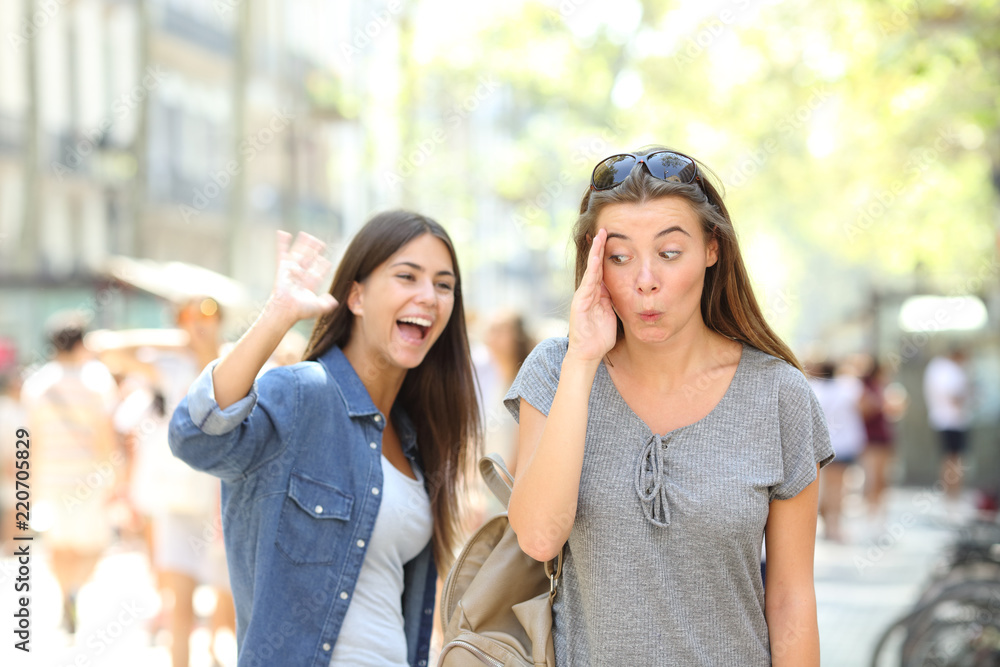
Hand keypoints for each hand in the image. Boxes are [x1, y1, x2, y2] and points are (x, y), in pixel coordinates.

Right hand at [266, 231, 336, 322]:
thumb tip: (335, 301)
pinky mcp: (282, 267)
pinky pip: (282, 252)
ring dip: (303, 245)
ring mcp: (291, 270)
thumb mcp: (319, 308)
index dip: (323, 268)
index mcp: (310, 284)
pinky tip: (283, 233)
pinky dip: (282, 243)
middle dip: (315, 252)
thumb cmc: (300, 311)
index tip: (326, 263)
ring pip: (299, 253)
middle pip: (309, 260)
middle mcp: (301, 275)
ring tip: (307, 235)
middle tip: (320, 243)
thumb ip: (328, 305)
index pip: (318, 273)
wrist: (286, 309)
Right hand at [567, 228, 617, 362]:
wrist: (588, 353)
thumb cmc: (600, 337)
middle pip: (595, 265)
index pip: (601, 269)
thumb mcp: (611, 314)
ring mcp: (582, 296)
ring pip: (591, 270)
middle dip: (598, 247)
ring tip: (599, 237)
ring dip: (595, 253)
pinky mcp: (580, 303)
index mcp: (597, 294)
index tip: (610, 239)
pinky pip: (588, 284)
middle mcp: (588, 292)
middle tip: (603, 229)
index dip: (605, 254)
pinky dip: (592, 271)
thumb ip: (613, 300)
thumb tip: (623, 290)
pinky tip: (596, 259)